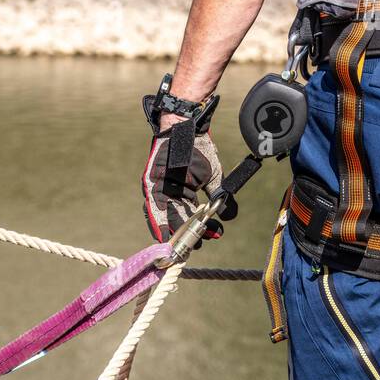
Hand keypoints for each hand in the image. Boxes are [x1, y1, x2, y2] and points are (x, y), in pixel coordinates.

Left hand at [141, 120, 228, 241]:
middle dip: (184, 237)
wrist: (188, 129)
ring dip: (171, 234)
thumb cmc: (200, 151)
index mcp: (186, 194)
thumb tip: (229, 217)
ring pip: (164, 218)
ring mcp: (160, 191)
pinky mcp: (150, 184)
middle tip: (191, 250)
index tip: (207, 241)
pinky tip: (165, 234)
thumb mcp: (214, 177)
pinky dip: (158, 222)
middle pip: (176, 221)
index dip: (198, 230)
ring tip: (179, 248)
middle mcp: (171, 195)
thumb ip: (219, 197)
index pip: (191, 218)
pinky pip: (152, 207)